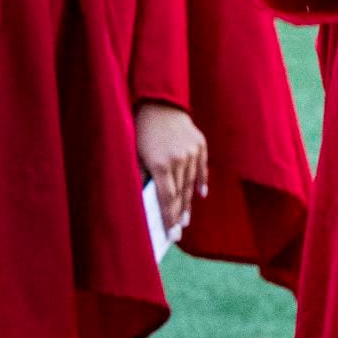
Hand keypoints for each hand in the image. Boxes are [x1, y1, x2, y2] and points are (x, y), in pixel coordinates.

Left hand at [137, 103, 207, 233]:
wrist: (160, 101)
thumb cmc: (142, 129)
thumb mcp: (136, 154)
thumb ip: (142, 178)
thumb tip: (145, 201)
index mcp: (160, 165)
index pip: (167, 199)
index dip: (168, 219)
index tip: (170, 235)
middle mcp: (179, 160)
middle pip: (180, 194)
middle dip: (179, 215)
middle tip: (178, 232)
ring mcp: (192, 152)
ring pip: (191, 184)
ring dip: (189, 202)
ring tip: (186, 218)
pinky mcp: (200, 144)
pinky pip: (202, 168)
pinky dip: (201, 181)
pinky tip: (200, 194)